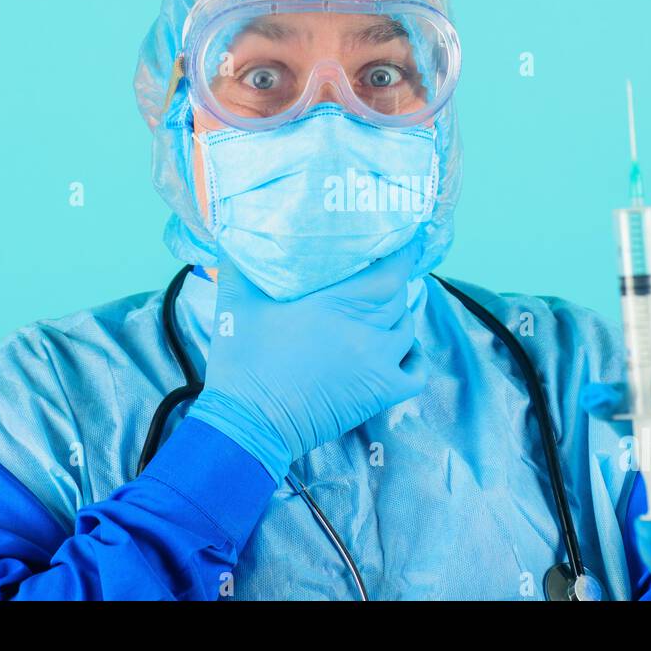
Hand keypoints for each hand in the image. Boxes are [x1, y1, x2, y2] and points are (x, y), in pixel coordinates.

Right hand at [186, 243, 427, 480]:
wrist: (248, 423)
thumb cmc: (242, 360)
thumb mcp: (235, 301)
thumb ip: (238, 260)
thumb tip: (233, 227)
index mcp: (338, 303)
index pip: (392, 270)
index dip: (403, 252)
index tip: (402, 237)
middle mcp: (367, 331)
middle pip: (399, 295)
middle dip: (393, 280)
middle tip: (380, 269)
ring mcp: (378, 365)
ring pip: (408, 328)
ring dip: (399, 314)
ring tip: (381, 306)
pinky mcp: (380, 394)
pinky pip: (416, 372)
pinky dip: (415, 357)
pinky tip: (402, 349)